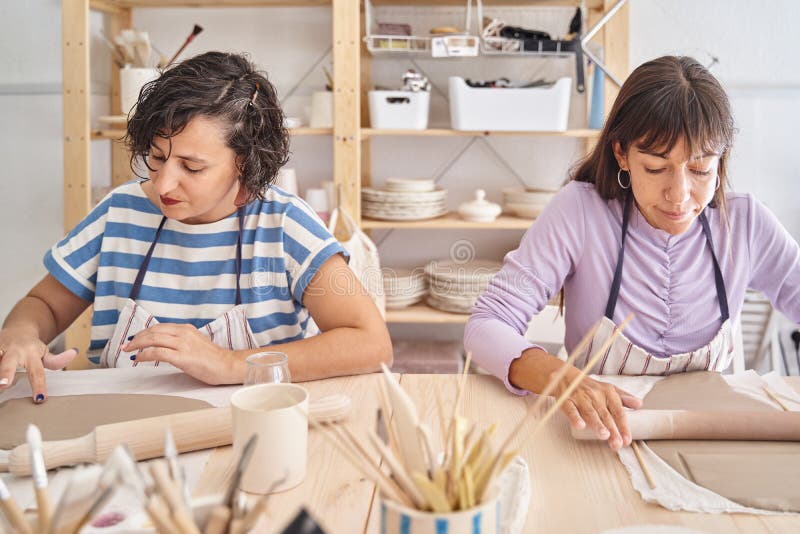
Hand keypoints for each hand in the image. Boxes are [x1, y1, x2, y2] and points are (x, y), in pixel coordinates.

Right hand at [0, 329, 77, 402]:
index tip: (39, 399)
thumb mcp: (45, 352)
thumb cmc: (32, 346)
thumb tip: (73, 354)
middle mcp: (13, 351)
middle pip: (8, 363)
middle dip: (4, 373)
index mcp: (30, 353)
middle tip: (3, 385)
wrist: (19, 328)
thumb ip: (56, 359)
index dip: (38, 385)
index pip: (36, 371)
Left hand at [122, 323, 237, 384]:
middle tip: (126, 345)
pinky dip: (144, 355)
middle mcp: (183, 333)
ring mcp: (183, 344)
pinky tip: (138, 359)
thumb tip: (165, 346)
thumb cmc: (213, 358)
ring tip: (128, 351)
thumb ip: (181, 341)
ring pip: (153, 339)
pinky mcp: (182, 357)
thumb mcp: (195, 343)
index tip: (134, 339)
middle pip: (153, 331)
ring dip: (137, 345)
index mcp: (186, 329)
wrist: (227, 365)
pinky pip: (157, 353)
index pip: (159, 327)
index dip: (143, 332)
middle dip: (136, 338)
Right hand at [555, 371, 641, 450]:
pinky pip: (571, 409)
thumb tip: (639, 404)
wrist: (565, 375)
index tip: (627, 439)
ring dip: (597, 424)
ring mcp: (580, 398)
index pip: (618, 411)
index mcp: (608, 393)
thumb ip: (624, 397)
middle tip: (617, 443)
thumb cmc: (589, 386)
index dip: (623, 426)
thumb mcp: (608, 389)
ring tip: (604, 435)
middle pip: (606, 415)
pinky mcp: (566, 400)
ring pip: (590, 413)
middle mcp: (595, 396)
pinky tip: (580, 426)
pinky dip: (575, 417)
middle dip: (612, 430)